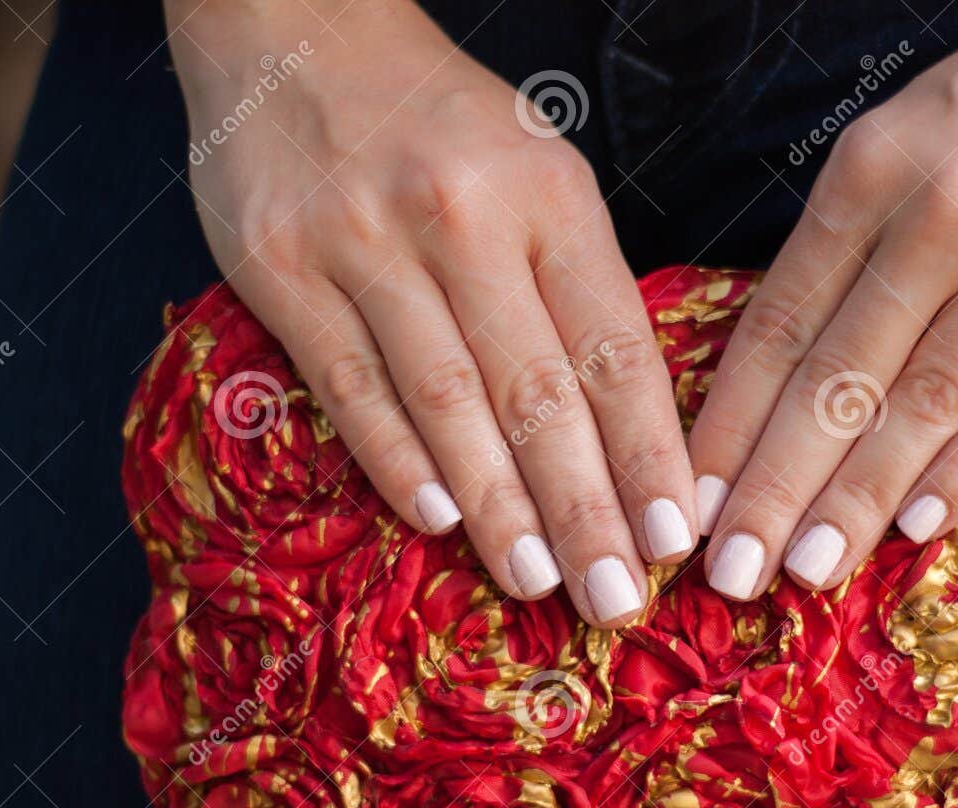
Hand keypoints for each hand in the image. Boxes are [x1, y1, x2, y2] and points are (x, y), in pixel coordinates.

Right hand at [168, 0, 697, 626]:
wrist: (293, 26)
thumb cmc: (442, 122)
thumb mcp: (540, 171)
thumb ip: (579, 285)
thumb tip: (628, 430)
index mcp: (547, 194)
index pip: (613, 348)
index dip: (648, 453)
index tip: (675, 538)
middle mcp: (462, 218)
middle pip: (538, 392)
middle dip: (586, 510)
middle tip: (617, 600)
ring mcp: (365, 243)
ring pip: (447, 402)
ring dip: (499, 507)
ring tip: (538, 582)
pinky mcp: (281, 269)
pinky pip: (350, 384)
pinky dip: (395, 459)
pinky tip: (438, 520)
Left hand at [688, 0, 957, 598]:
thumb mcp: (912, 133)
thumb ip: (858, 240)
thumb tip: (793, 369)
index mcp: (872, 170)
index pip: (780, 322)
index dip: (731, 423)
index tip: (693, 502)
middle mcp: (942, 214)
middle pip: (839, 377)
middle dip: (776, 485)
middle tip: (732, 573)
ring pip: (925, 401)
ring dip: (859, 497)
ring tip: (809, 572)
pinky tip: (920, 528)